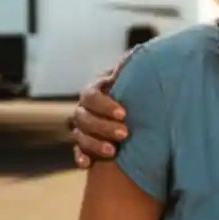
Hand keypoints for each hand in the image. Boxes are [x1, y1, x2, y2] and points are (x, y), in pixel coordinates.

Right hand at [67, 49, 135, 168]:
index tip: (124, 114)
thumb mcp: (138, 75)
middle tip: (124, 134)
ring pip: (79, 135)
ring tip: (113, 151)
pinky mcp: (86, 144)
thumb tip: (135, 54)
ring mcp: (83, 127)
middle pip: (83, 117)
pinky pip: (77, 151)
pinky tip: (87, 164)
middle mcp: (85, 108)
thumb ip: (133, 66)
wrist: (141, 108)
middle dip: (103, 126)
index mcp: (96, 90)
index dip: (104, 105)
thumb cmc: (141, 88)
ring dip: (93, 143)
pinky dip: (80, 157)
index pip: (91, 96)